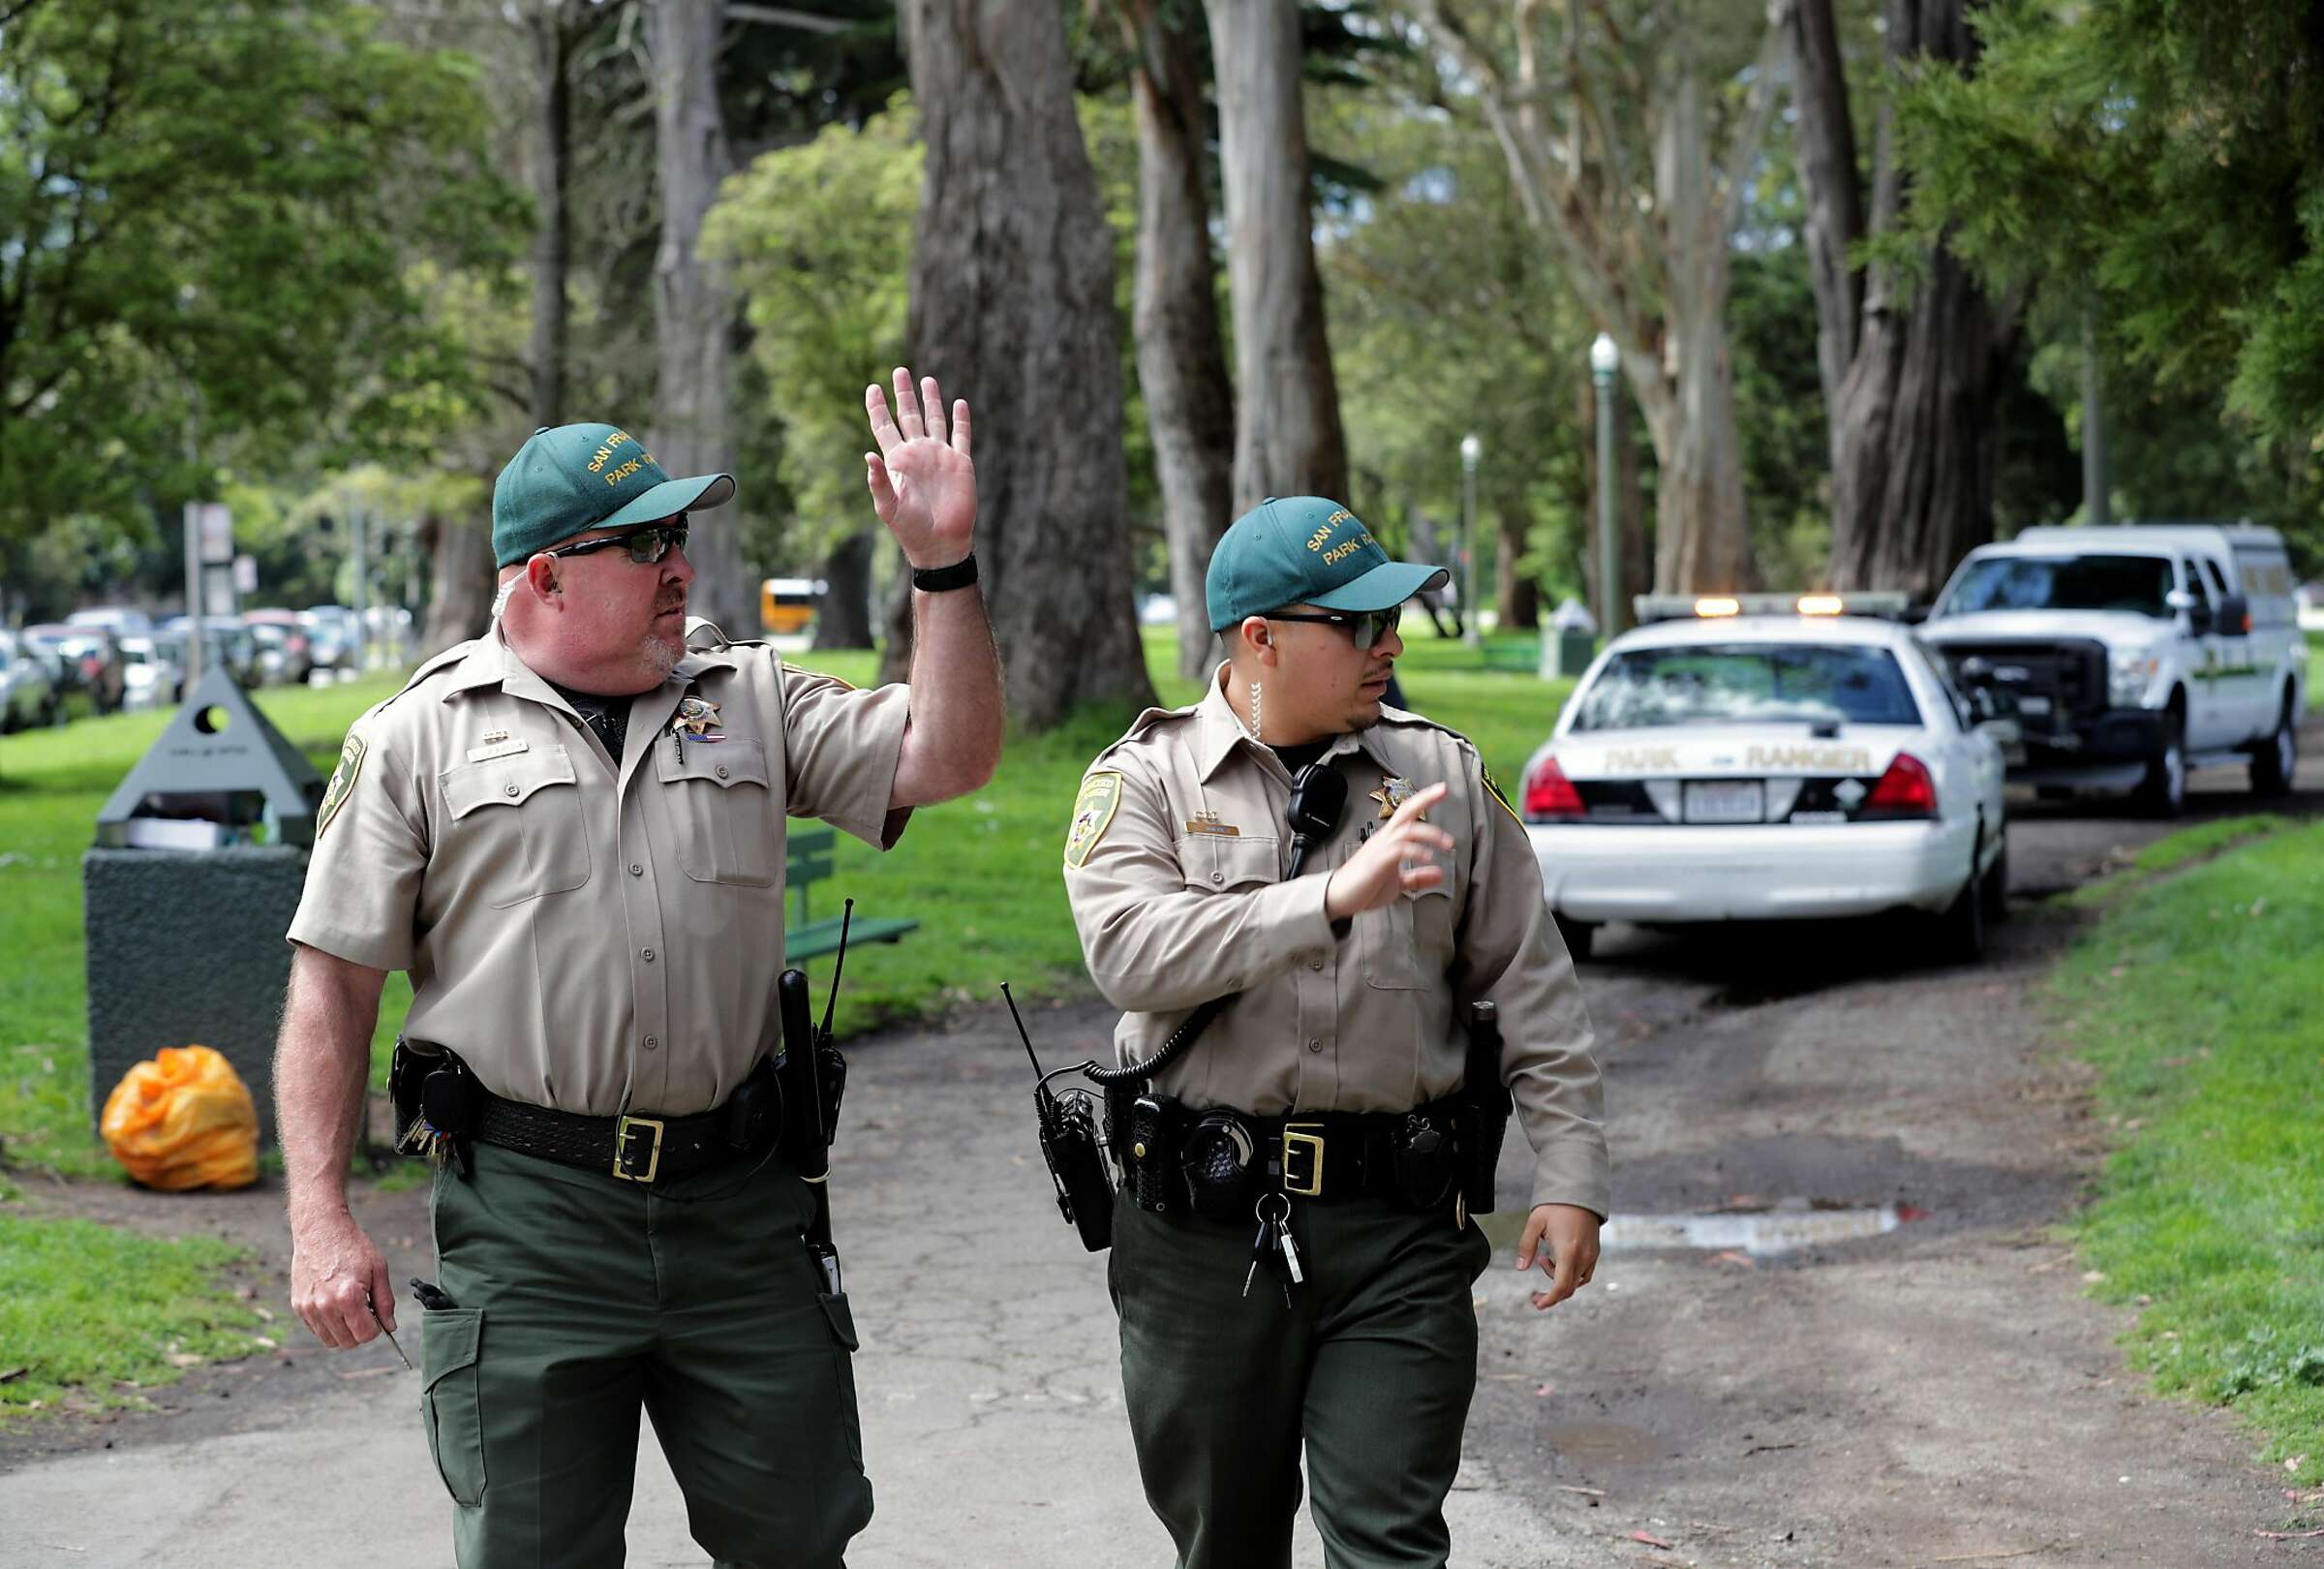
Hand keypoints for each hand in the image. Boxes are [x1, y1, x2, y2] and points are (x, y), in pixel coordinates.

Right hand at [289, 1208, 394, 1350]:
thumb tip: (390, 1327)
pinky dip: (328, 1325)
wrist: (320, 1229)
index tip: (376, 1316)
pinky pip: (316, 1330)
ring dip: (343, 1331)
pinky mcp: (298, 1306)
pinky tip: (334, 1304)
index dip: (376, 1329)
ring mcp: (308, 1308)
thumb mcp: (378, 1268)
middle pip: (347, 1342)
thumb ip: (386, 1302)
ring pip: (330, 1340)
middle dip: (360, 1332)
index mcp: (348, 1297)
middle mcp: (325, 1306)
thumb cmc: (352, 1246)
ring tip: (349, 1307)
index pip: (365, 1335)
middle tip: (364, 1311)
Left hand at [864, 365, 974, 569]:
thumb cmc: (910, 528)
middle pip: (908, 416)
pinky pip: (961, 436)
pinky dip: (961, 419)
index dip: (877, 407)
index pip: (884, 426)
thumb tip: (868, 454)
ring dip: (931, 401)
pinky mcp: (960, 463)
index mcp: (897, 461)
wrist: (940, 543)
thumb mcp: (888, 505)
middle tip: (900, 371)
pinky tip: (959, 403)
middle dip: (904, 394)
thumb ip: (878, 480)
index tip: (873, 388)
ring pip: (935, 420)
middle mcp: (917, 454)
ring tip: (928, 380)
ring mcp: (939, 457)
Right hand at [1322, 782, 1452, 920]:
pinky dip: (1415, 851)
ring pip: (1407, 830)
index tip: (1441, 790)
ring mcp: (1380, 849)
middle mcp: (1385, 839)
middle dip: (1425, 798)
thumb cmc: (1364, 888)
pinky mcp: (1377, 863)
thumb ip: (1418, 877)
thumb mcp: (1397, 883)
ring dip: (1430, 834)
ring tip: (1448, 843)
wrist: (1337, 898)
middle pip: (1405, 811)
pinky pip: (1398, 850)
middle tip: (1444, 790)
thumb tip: (1440, 873)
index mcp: (1389, 841)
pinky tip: (1428, 857)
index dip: (1424, 799)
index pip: (1408, 813)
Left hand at [1516, 1202, 1600, 1310]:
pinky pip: (1584, 1273)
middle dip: (1552, 1295)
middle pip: (1569, 1288)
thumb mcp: (1535, 1223)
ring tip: (1544, 1259)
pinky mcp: (1595, 1252)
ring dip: (1560, 1281)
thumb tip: (1520, 1268)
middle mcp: (1583, 1257)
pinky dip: (1571, 1275)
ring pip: (1577, 1282)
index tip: (1537, 1304)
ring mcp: (1591, 1255)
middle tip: (1535, 1295)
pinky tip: (1558, 1260)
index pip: (1561, 1287)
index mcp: (1568, 1252)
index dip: (1549, 1300)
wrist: (1580, 1192)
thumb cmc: (1556, 1206)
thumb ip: (1526, 1247)